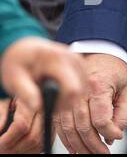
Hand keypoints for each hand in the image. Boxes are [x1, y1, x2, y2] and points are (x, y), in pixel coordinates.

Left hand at [0, 37, 88, 153]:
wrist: (25, 49)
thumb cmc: (18, 63)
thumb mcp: (14, 79)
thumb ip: (26, 93)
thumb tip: (39, 107)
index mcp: (57, 59)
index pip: (72, 89)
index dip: (60, 104)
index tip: (44, 107)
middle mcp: (73, 58)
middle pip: (78, 92)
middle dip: (61, 103)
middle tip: (42, 101)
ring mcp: (80, 61)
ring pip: (82, 91)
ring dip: (66, 98)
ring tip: (46, 92)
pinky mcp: (82, 65)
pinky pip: (82, 86)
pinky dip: (70, 93)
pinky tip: (55, 88)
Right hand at [54, 52, 126, 153]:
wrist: (99, 53)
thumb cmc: (116, 72)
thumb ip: (123, 112)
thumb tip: (113, 135)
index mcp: (98, 85)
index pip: (100, 118)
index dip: (109, 132)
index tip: (116, 137)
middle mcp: (79, 91)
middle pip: (83, 126)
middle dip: (93, 145)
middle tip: (103, 155)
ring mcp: (66, 97)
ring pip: (68, 129)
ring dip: (79, 146)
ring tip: (91, 155)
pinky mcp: (59, 102)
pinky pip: (59, 125)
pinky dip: (66, 140)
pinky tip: (75, 148)